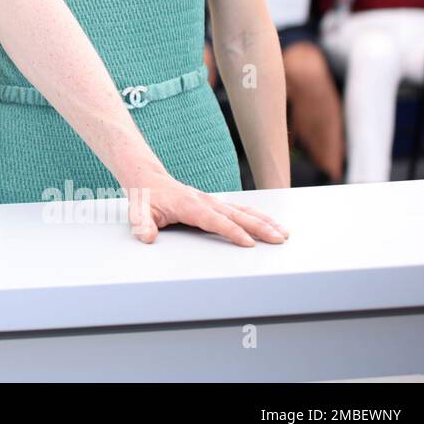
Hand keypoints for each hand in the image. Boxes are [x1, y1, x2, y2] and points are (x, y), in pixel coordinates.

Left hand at [130, 171, 289, 246]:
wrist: (148, 179)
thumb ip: (142, 224)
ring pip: (243, 211)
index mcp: (190, 206)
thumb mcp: (139, 212)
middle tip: (278, 239)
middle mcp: (206, 202)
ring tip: (284, 232)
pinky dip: (257, 216)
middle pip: (236, 216)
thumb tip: (146, 236)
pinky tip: (270, 224)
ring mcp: (212, 202)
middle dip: (259, 227)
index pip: (215, 221)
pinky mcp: (215, 203)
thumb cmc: (145, 198)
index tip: (248, 243)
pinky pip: (240, 210)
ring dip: (264, 221)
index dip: (231, 232)